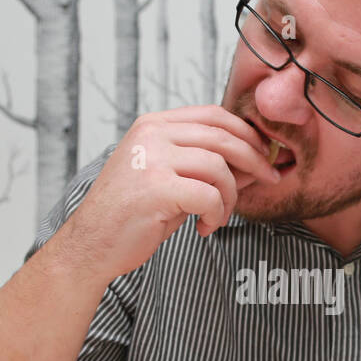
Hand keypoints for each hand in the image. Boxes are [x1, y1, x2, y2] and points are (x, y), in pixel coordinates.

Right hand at [60, 105, 279, 282]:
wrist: (91, 245)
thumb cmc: (132, 215)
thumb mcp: (167, 177)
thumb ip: (202, 163)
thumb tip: (253, 161)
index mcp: (153, 125)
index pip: (213, 115)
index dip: (246, 133)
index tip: (264, 153)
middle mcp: (151, 135)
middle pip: (222, 136)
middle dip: (254, 159)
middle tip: (269, 178)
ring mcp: (152, 160)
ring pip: (219, 167)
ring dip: (231, 196)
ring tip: (218, 216)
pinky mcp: (156, 189)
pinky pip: (209, 196)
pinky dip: (217, 215)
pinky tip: (205, 228)